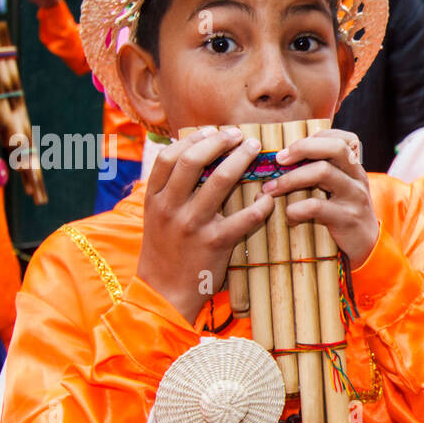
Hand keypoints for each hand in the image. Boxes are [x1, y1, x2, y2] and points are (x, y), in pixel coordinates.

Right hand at [137, 127, 273, 323]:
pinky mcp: (215, 243)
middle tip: (240, 136)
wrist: (164, 291)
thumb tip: (188, 154)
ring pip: (220, 181)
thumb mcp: (156, 216)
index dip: (193, 139)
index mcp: (154, 198)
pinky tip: (268, 198)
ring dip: (241, 160)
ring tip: (255, 151)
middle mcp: (170, 207)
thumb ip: (168, 189)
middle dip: (220, 142)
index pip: (169, 157)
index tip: (213, 131)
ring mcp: (193, 224)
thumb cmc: (165, 250)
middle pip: (194, 161)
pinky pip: (243, 218)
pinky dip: (260, 205)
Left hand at [258, 129, 378, 265]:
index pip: (340, 138)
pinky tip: (288, 216)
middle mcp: (357, 177)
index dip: (313, 137)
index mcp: (353, 167)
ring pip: (323, 172)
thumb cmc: (343, 214)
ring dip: (290, 178)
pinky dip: (296, 209)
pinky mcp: (347, 217)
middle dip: (302, 148)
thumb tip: (283, 160)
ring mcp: (354, 196)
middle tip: (278, 160)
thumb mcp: (339, 190)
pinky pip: (317, 206)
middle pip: (334, 148)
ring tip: (270, 189)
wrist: (366, 246)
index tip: (288, 149)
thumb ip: (322, 173)